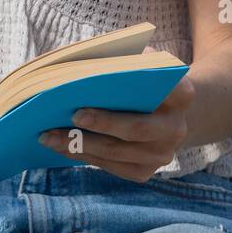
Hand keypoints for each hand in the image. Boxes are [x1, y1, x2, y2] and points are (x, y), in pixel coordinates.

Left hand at [38, 66, 195, 182]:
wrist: (166, 112)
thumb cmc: (145, 79)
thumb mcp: (144, 62)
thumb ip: (127, 60)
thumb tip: (86, 64)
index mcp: (182, 94)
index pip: (165, 91)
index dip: (139, 88)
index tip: (103, 85)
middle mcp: (176, 129)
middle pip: (136, 129)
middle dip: (102, 124)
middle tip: (72, 116)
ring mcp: (161, 155)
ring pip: (117, 153)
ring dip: (80, 145)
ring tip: (49, 136)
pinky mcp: (144, 172)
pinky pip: (110, 167)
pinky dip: (84, 155)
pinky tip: (61, 146)